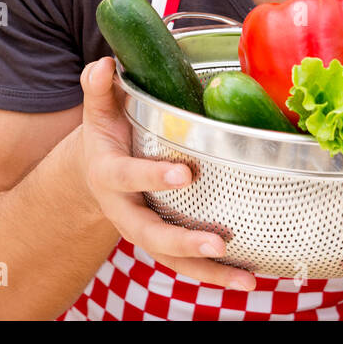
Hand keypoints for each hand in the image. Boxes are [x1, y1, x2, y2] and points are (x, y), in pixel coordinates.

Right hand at [78, 56, 257, 290]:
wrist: (92, 173)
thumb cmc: (105, 135)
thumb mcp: (98, 110)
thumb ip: (100, 88)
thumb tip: (104, 64)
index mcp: (108, 174)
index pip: (128, 177)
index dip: (153, 177)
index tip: (186, 174)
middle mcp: (124, 211)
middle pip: (150, 234)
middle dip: (183, 242)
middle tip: (217, 242)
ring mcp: (144, 232)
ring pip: (172, 260)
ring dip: (209, 272)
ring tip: (246, 280)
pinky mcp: (162, 246)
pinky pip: (187, 267)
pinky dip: (216, 276)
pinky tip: (250, 278)